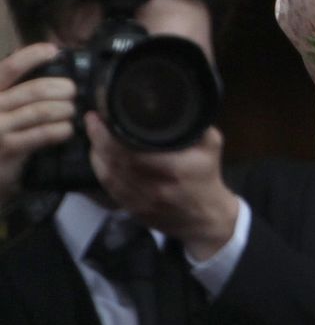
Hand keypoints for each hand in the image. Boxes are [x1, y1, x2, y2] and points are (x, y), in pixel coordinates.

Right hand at [0, 43, 77, 207]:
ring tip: (71, 110)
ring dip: (64, 109)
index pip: (8, 68)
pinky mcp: (8, 149)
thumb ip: (15, 89)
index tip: (54, 50)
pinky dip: (60, 129)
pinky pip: (42, 134)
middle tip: (73, 90)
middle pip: (34, 90)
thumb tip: (48, 62)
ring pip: (42, 111)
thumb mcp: (0, 105)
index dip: (32, 56)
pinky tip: (67, 129)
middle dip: (61, 88)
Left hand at [87, 117, 238, 260]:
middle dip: (99, 139)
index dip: (110, 134)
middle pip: (116, 162)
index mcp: (177, 169)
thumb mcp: (212, 147)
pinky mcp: (132, 209)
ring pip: (108, 175)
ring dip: (96, 154)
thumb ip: (194, 127)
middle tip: (93, 121)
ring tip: (94, 135)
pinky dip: (100, 170)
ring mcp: (141, 201)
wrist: (205, 218)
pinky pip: (108, 187)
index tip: (101, 116)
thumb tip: (172, 106)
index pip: (133, 151)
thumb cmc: (207, 178)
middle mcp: (156, 187)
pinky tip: (98, 157)